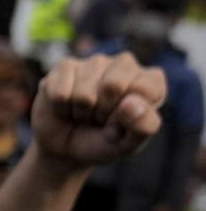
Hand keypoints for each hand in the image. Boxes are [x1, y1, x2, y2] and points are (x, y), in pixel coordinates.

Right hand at [32, 53, 165, 168]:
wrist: (66, 148)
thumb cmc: (104, 142)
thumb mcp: (129, 144)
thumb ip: (143, 126)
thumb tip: (131, 102)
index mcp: (150, 80)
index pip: (143, 89)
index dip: (126, 115)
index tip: (121, 124)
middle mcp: (125, 64)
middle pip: (113, 85)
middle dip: (102, 112)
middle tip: (100, 119)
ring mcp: (94, 62)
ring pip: (84, 93)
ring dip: (80, 112)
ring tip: (84, 114)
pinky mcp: (65, 67)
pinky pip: (60, 92)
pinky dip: (61, 109)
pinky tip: (66, 107)